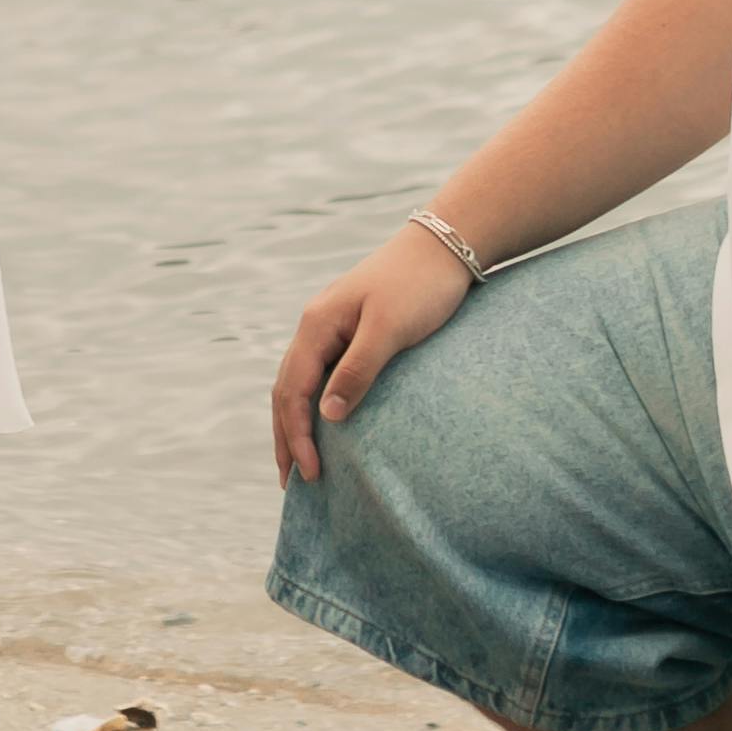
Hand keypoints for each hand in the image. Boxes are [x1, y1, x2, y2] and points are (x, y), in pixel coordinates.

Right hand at [271, 222, 476, 483]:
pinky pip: (321, 374)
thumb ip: (357, 371)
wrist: (445, 246)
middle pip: (287, 390)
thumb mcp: (389, 329)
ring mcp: (332, 327)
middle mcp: (316, 326)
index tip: (310, 474)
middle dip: (286, 437)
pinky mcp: (352, 330)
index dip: (296, 435)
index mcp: (317, 324)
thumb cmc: (419, 285)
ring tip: (298, 462)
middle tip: (291, 483)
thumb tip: (327, 417)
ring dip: (295, 423)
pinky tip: (325, 423)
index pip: (293, 390)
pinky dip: (315, 405)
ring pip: (301, 383)